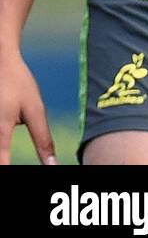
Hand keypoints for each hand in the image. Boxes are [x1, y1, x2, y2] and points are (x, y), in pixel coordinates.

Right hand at [0, 50, 56, 164]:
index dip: (9, 170)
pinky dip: (0, 148)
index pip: (2, 161)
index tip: (16, 176)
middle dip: (5, 161)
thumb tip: (52, 163)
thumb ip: (42, 138)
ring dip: (3, 152)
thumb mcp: (35, 110)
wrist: (0, 62)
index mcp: (0, 129)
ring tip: (11, 156)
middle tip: (14, 163)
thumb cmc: (19, 84)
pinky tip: (6, 151)